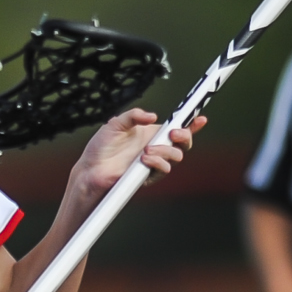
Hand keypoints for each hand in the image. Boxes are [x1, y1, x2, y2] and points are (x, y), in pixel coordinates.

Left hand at [68, 110, 205, 202]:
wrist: (90, 169)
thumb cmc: (101, 147)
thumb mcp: (116, 123)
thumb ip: (134, 115)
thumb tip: (152, 116)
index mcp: (152, 133)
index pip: (177, 127)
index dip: (192, 123)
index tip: (201, 118)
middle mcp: (156, 147)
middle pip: (184, 143)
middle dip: (185, 136)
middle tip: (173, 133)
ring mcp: (154, 163)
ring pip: (176, 157)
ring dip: (166, 151)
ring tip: (147, 149)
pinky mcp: (148, 176)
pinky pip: (164, 170)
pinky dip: (158, 162)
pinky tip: (145, 159)